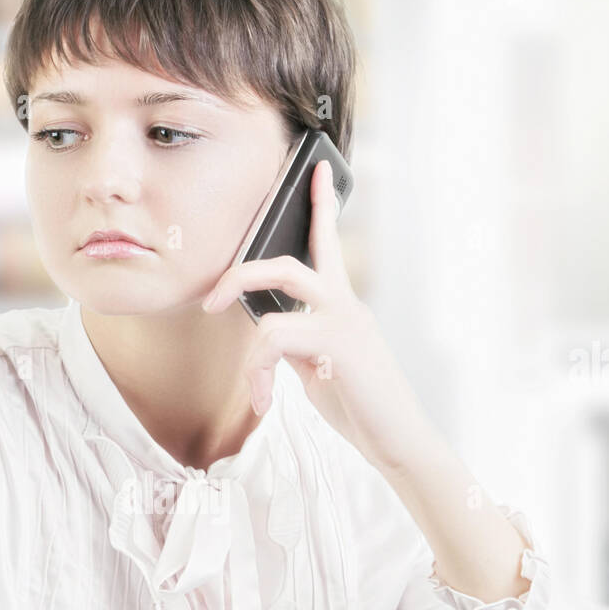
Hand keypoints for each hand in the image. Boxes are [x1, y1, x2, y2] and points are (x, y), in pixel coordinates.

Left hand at [202, 159, 433, 476]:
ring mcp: (345, 322)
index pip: (329, 244)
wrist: (398, 441)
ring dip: (251, 351)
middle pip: (287, 262)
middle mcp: (346, 305)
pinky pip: (275, 339)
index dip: (322, 204)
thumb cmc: (362, 408)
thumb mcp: (322, 369)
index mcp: (343, 307)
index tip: (316, 168)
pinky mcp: (339, 344)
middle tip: (210, 302)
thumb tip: (269, 335)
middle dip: (240, 274)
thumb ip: (299, 344)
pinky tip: (266, 402)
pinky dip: (259, 374)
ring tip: (255, 389)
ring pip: (278, 299)